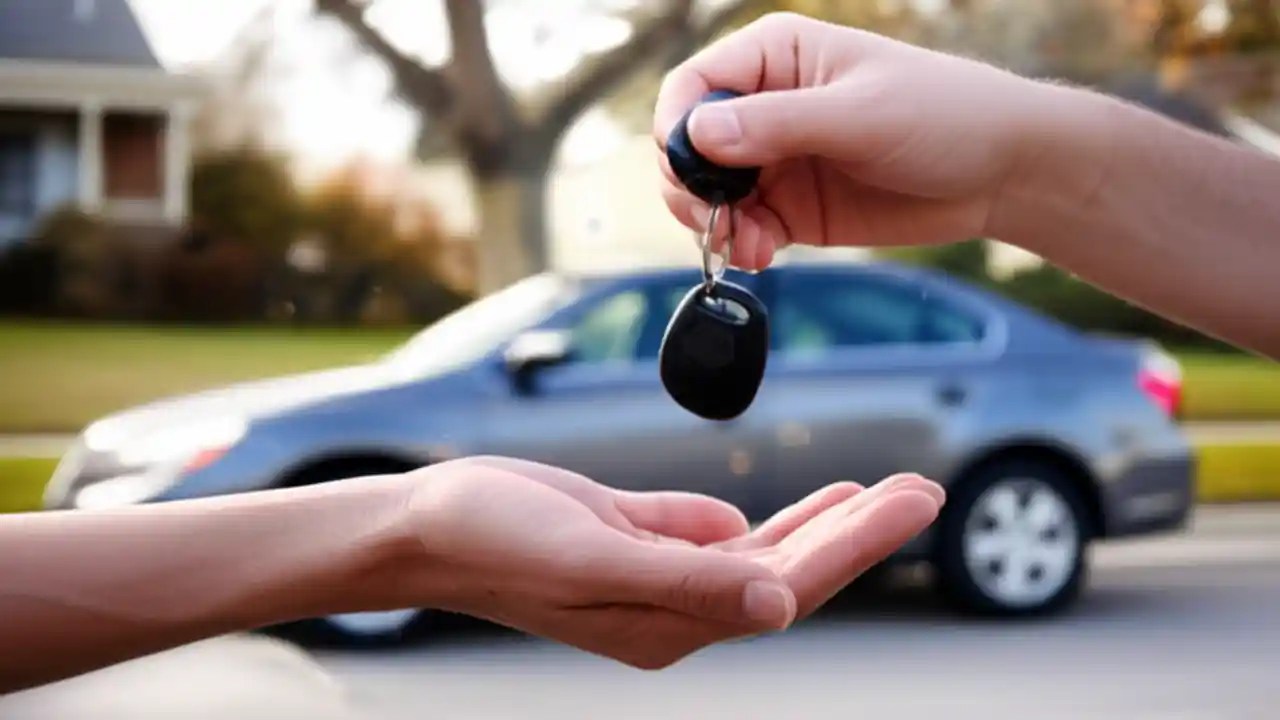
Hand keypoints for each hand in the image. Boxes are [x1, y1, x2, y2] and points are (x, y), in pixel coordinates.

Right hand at [394, 456, 942, 668]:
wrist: (426, 524)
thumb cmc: (496, 540)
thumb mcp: (592, 556)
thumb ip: (687, 575)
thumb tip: (783, 600)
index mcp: (671, 621)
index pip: (789, 584)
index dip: (858, 544)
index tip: (916, 501)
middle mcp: (675, 606)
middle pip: (790, 569)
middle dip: (860, 532)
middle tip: (924, 489)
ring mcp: (658, 575)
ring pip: (764, 552)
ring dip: (825, 522)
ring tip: (883, 492)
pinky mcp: (638, 543)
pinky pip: (721, 533)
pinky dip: (771, 517)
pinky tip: (807, 506)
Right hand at [654, 12, 1070, 269]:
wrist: (1002, 172)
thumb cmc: (943, 116)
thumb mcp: (859, 115)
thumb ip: (776, 124)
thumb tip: (697, 135)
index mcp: (774, 57)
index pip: (692, 88)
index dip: (677, 130)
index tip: (693, 174)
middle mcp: (766, 105)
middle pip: (688, 147)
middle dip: (691, 188)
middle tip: (714, 221)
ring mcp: (777, 158)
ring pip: (710, 195)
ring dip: (716, 225)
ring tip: (749, 246)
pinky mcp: (792, 206)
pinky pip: (744, 227)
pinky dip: (741, 245)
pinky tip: (761, 255)